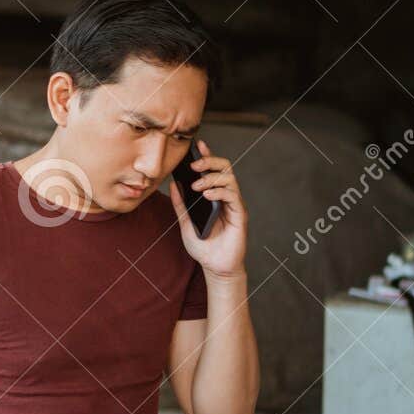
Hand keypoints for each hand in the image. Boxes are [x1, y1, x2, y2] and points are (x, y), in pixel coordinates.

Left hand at [172, 140, 246, 278]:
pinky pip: (233, 196)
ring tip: (198, 186)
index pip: (213, 170)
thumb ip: (180, 204)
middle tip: (194, 165)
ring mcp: (234, 205)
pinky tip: (207, 195)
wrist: (215, 268)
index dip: (208, 156)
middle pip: (224, 168)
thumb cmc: (204, 247)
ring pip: (229, 179)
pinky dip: (220, 192)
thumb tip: (173, 184)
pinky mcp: (240, 215)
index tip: (198, 145)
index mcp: (215, 196)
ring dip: (212, 178)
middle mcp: (226, 197)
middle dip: (210, 162)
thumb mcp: (185, 223)